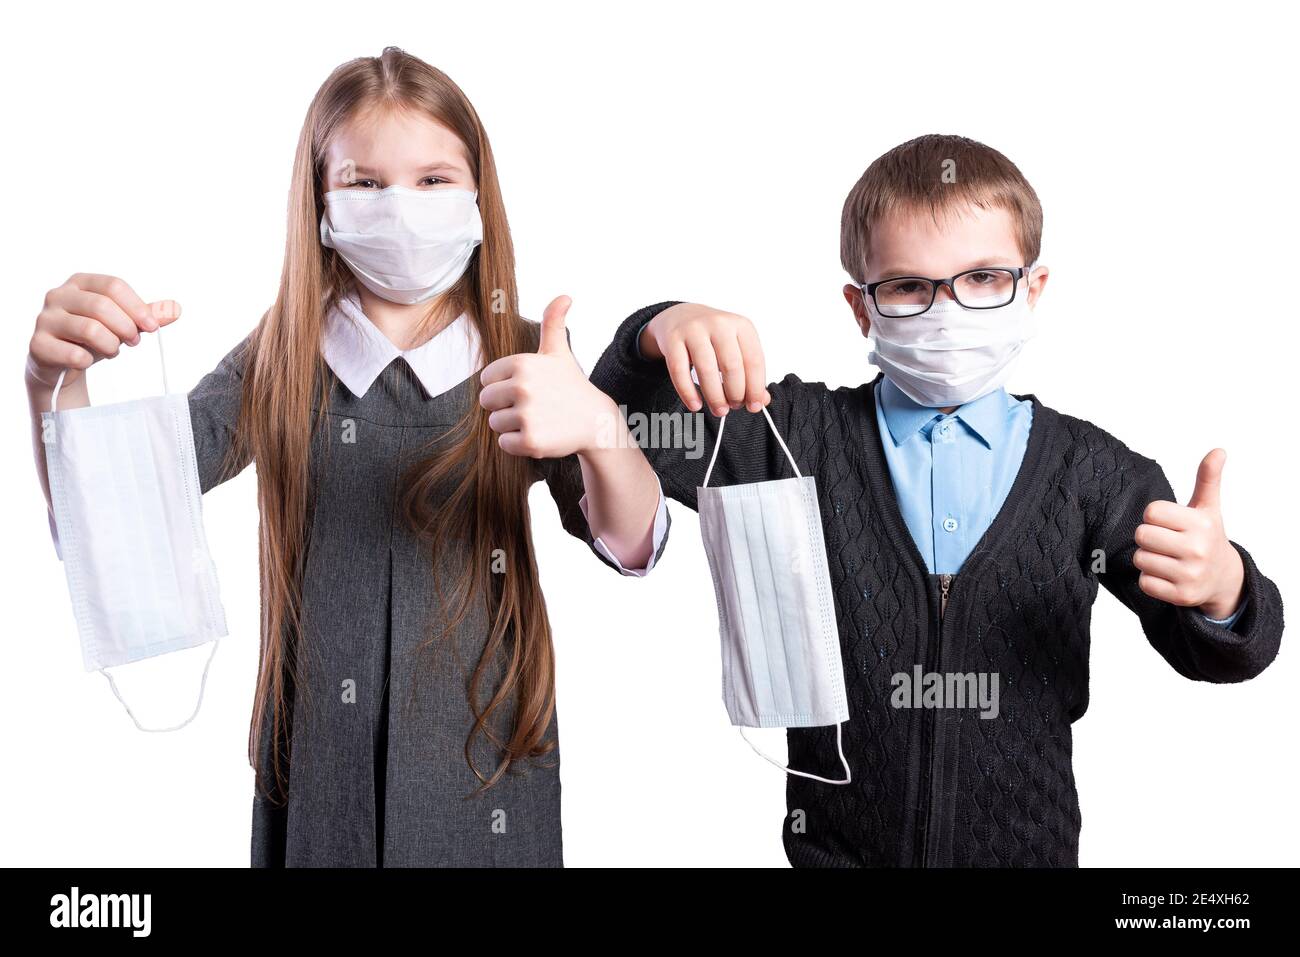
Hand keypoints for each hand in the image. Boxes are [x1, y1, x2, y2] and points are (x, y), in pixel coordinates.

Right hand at [27, 273, 180, 390]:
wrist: (60, 364)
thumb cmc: (93, 337)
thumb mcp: (122, 323)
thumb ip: (148, 315)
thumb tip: (176, 309)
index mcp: (80, 283)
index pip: (114, 286)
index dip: (138, 307)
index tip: (152, 327)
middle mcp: (58, 295)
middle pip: (102, 306)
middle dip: (126, 328)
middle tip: (134, 342)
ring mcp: (45, 319)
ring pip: (90, 329)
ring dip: (111, 345)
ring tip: (112, 349)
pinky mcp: (38, 345)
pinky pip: (74, 354)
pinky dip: (89, 360)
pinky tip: (88, 360)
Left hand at [480, 296, 614, 458]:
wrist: (595, 421)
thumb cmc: (570, 385)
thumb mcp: (559, 352)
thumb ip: (553, 322)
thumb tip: (565, 295)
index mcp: (521, 363)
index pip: (486, 380)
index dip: (504, 386)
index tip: (528, 389)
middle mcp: (522, 387)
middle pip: (487, 401)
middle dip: (505, 406)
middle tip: (532, 407)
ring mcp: (526, 415)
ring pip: (495, 423)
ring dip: (512, 426)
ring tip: (538, 420)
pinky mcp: (530, 441)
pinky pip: (504, 444)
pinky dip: (518, 444)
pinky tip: (540, 435)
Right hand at [638, 302, 769, 415]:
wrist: (681, 316)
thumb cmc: (714, 338)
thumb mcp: (736, 347)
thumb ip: (750, 372)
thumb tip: (761, 400)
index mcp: (741, 325)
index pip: (754, 360)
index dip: (755, 387)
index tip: (754, 406)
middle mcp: (719, 324)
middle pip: (731, 366)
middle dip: (735, 394)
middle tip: (733, 407)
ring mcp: (694, 329)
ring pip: (706, 369)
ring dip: (715, 396)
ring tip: (719, 410)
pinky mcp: (672, 339)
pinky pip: (679, 371)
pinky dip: (688, 392)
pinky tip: (695, 406)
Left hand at [1133, 448, 1244, 619]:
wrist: (1224, 578)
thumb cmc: (1206, 536)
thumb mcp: (1208, 507)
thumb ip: (1207, 478)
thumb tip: (1218, 450)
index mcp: (1200, 523)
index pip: (1151, 512)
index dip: (1154, 516)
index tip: (1169, 522)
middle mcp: (1197, 550)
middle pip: (1142, 535)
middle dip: (1148, 537)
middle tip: (1165, 541)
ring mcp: (1190, 575)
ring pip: (1140, 559)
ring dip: (1147, 558)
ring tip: (1167, 558)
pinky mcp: (1181, 596)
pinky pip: (1144, 582)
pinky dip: (1150, 579)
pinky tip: (1167, 575)